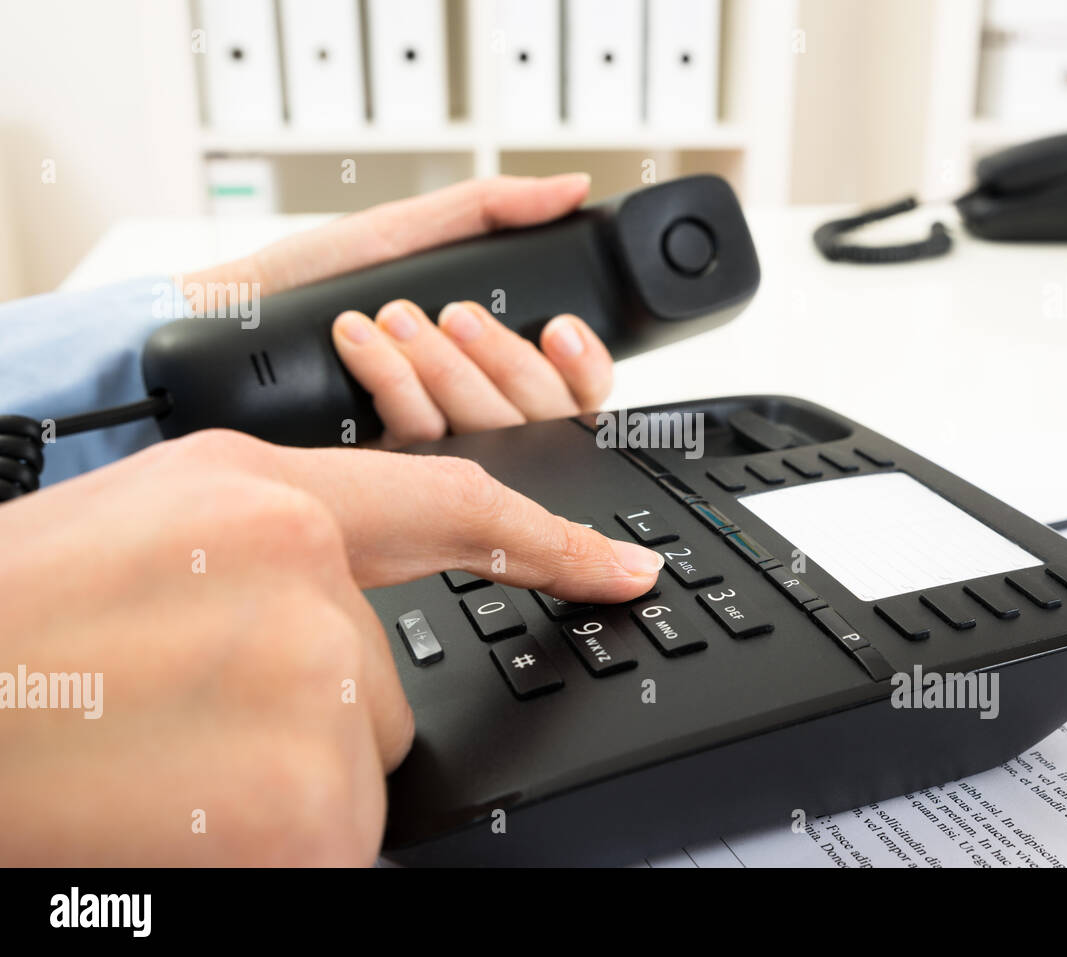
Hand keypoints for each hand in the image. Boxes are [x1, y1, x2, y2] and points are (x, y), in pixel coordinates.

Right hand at [0, 430, 662, 864]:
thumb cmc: (12, 626)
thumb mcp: (148, 531)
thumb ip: (267, 552)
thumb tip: (333, 608)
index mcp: (260, 499)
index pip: (451, 506)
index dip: (546, 539)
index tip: (617, 571)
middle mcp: (301, 577)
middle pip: (377, 676)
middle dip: (305, 709)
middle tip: (186, 717)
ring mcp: (311, 686)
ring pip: (354, 758)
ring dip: (280, 779)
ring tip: (167, 763)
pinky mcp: (306, 801)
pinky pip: (337, 835)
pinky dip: (273, 840)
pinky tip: (185, 815)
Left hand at [183, 174, 612, 448]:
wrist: (215, 328)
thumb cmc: (303, 282)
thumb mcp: (403, 232)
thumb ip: (490, 212)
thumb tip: (570, 188)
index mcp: (489, 360)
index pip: (573, 385)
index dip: (581, 364)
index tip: (557, 328)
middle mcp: (469, 407)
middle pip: (540, 413)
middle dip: (502, 359)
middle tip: (454, 315)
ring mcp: (431, 444)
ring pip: (486, 432)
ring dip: (447, 370)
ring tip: (397, 319)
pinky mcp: (386, 469)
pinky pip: (421, 442)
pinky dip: (396, 385)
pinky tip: (361, 343)